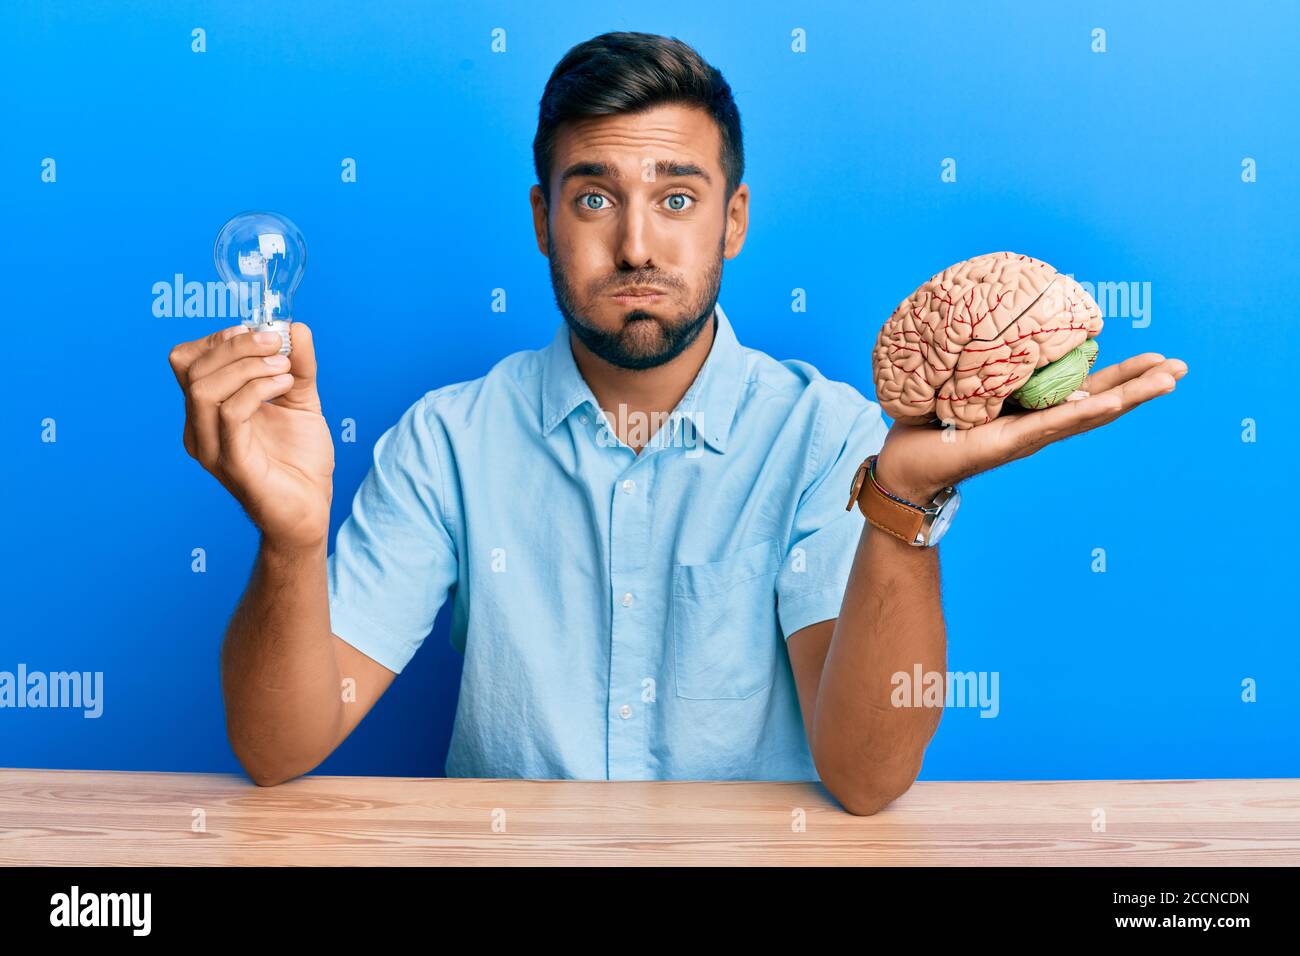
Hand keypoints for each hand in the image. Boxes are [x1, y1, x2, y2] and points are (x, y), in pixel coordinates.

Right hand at [169, 322, 334, 548]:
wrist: (309, 510)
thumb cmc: (299, 459)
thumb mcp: (301, 399)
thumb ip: (298, 364)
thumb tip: (296, 327)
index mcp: (206, 409)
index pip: (189, 359)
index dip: (222, 337)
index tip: (266, 333)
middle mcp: (198, 426)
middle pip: (191, 366)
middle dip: (237, 344)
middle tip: (277, 342)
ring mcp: (211, 446)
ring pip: (204, 387)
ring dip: (248, 365)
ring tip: (284, 367)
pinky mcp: (232, 463)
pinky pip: (230, 414)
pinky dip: (259, 388)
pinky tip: (285, 385)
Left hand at [873, 352, 1188, 502]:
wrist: (903, 465)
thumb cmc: (931, 424)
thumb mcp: (967, 385)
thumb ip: (988, 363)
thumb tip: (997, 322)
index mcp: (1034, 410)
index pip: (1086, 389)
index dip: (1122, 376)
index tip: (1158, 359)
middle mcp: (1039, 426)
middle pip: (1100, 403)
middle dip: (1141, 385)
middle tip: (1182, 367)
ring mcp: (1029, 436)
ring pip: (1088, 414)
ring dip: (1129, 398)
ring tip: (1167, 381)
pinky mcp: (1009, 443)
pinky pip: (1052, 424)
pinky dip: (1084, 413)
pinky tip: (1113, 403)